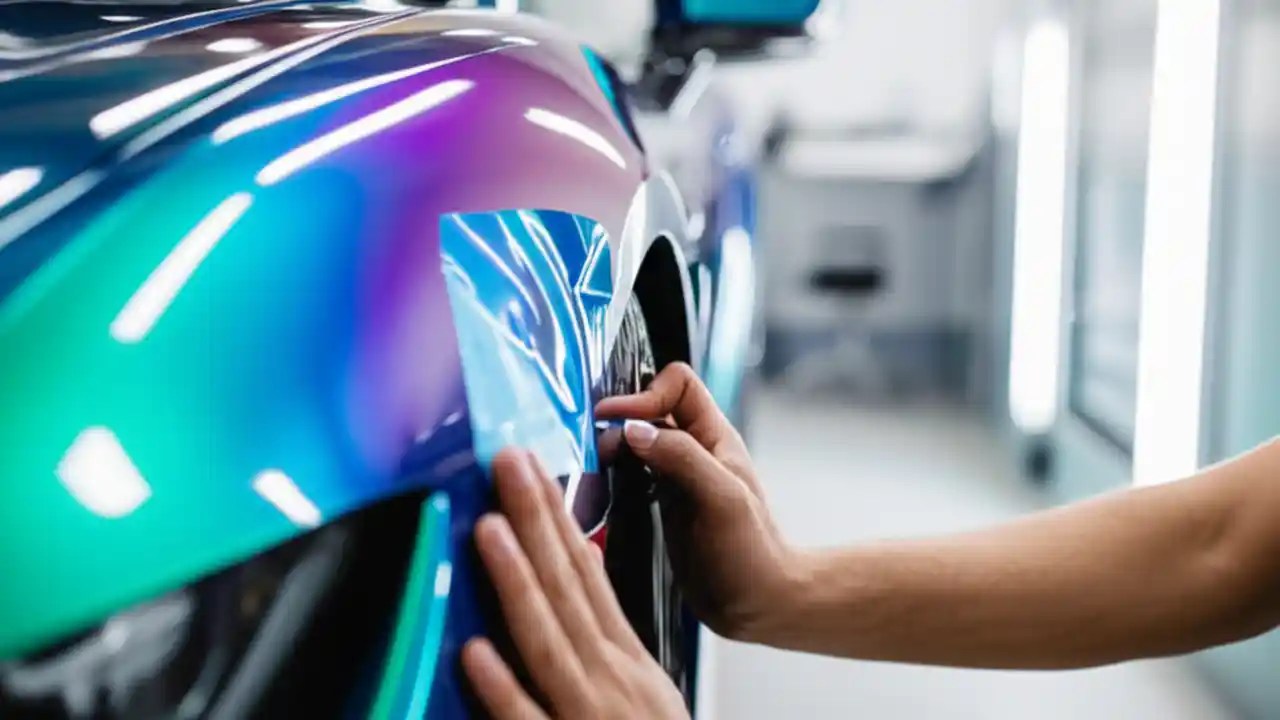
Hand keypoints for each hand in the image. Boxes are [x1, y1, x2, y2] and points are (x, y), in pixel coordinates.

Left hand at [463, 449, 688, 719]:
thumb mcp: (643, 687)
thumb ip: (607, 631)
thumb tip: (579, 564)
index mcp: (627, 661)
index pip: (588, 576)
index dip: (558, 520)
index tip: (534, 470)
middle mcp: (612, 682)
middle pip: (568, 592)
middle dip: (536, 524)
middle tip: (508, 463)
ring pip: (549, 643)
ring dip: (518, 584)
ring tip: (489, 527)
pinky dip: (503, 688)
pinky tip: (475, 651)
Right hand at [595, 363, 803, 643]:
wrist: (756, 603)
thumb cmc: (749, 551)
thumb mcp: (720, 498)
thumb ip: (680, 457)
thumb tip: (632, 429)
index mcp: (713, 436)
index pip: (678, 384)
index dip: (646, 394)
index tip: (615, 421)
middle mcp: (693, 450)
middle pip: (650, 408)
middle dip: (621, 420)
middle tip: (597, 449)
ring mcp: (676, 477)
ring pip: (637, 441)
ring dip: (612, 448)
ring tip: (595, 469)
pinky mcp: (662, 504)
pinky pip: (631, 474)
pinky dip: (613, 475)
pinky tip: (602, 491)